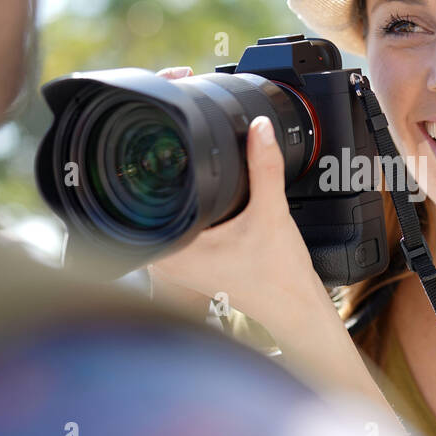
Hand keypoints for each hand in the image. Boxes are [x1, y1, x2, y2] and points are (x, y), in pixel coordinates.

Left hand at [145, 66, 330, 339]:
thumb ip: (265, 167)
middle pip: (147, 208)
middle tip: (175, 154)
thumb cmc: (279, 276)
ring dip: (174, 198)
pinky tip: (202, 200)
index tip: (157, 154)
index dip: (146, 175)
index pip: (140, 205)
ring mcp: (178, 265)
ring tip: (189, 174)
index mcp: (176, 251)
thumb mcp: (272, 213)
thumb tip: (259, 129)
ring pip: (161, 219)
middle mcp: (169, 262)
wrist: (295, 306)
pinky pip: (178, 228)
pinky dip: (187, 211)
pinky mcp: (192, 263)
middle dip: (162, 181)